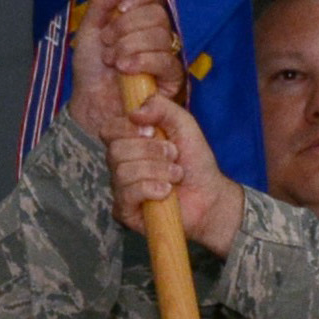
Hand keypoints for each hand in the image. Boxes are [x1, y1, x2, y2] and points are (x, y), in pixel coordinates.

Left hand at [85, 0, 183, 97]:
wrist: (90, 103)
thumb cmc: (91, 69)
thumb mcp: (90, 29)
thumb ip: (104, 1)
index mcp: (139, 18)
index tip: (120, 9)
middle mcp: (157, 34)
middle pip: (157, 14)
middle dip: (127, 27)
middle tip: (107, 42)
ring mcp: (167, 55)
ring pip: (161, 36)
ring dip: (130, 46)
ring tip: (112, 60)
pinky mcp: (172, 79)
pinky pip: (167, 61)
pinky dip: (143, 61)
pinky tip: (124, 68)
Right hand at [107, 95, 243, 253]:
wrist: (209, 195)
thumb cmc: (194, 160)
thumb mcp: (183, 123)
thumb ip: (161, 107)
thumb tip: (134, 113)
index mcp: (128, 142)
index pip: (109, 129)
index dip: (128, 129)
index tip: (153, 132)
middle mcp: (120, 164)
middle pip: (116, 150)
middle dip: (152, 152)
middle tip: (174, 156)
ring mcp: (120, 188)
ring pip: (123, 172)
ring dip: (157, 170)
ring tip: (175, 175)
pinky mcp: (124, 211)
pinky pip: (127, 194)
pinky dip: (151, 189)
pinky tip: (166, 191)